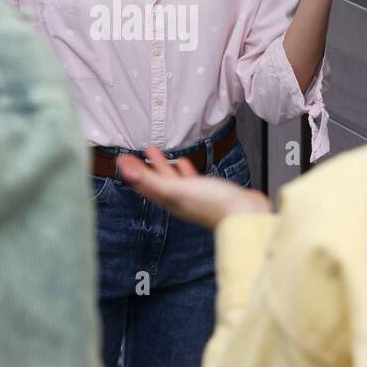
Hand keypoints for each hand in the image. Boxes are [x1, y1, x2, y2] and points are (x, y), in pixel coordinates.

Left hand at [116, 147, 271, 228]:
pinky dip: (184, 171)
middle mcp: (179, 200)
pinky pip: (191, 180)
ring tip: (154, 152)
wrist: (246, 214)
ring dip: (162, 166)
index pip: (144, 185)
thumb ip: (151, 181)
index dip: (132, 172)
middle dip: (144, 168)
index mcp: (169, 200)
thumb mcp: (177, 190)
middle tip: (133, 153)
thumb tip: (126, 172)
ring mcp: (194, 197)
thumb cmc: (213, 204)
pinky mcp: (210, 192)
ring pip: (172, 180)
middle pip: (155, 182)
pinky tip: (184, 163)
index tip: (121, 158)